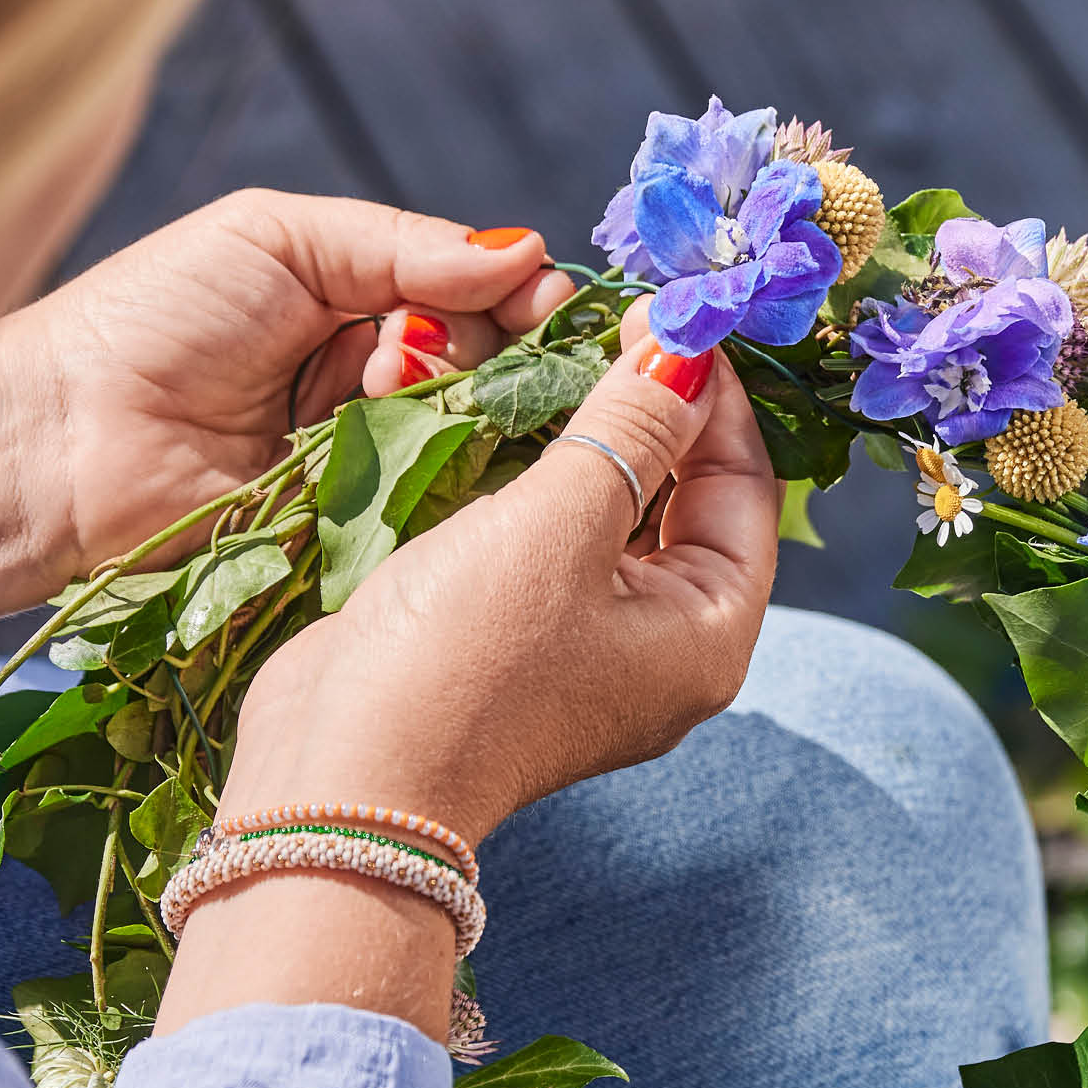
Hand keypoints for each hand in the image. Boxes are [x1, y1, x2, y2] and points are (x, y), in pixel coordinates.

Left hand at [0, 192, 572, 620]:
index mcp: (348, 302)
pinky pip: (421, 508)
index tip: (552, 300)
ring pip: (459, 437)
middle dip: (495, 351)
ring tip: (409, 389)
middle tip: (488, 346)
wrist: (56, 444)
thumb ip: (401, 244)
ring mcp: (359, 464)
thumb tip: (524, 250)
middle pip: (480, 369)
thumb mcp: (277, 239)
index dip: (515, 297)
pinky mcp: (348, 536)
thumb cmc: (146, 320)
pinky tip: (439, 458)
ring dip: (458, 410)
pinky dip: (437, 483)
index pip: (467, 296)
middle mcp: (364, 384)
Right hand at [158, 308, 780, 1044]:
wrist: (341, 778)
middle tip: (610, 319)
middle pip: (686, 497)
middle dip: (651, 407)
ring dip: (588, 433)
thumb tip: (689, 346)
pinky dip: (538, 476)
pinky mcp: (514, 641)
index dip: (714, 390)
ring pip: (614, 512)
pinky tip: (505, 416)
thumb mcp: (561, 525)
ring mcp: (587, 649)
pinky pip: (550, 539)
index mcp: (708, 635)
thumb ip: (630, 427)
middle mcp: (662, 647)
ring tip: (555, 350)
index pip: (747, 486)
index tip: (670, 309)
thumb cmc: (464, 661)